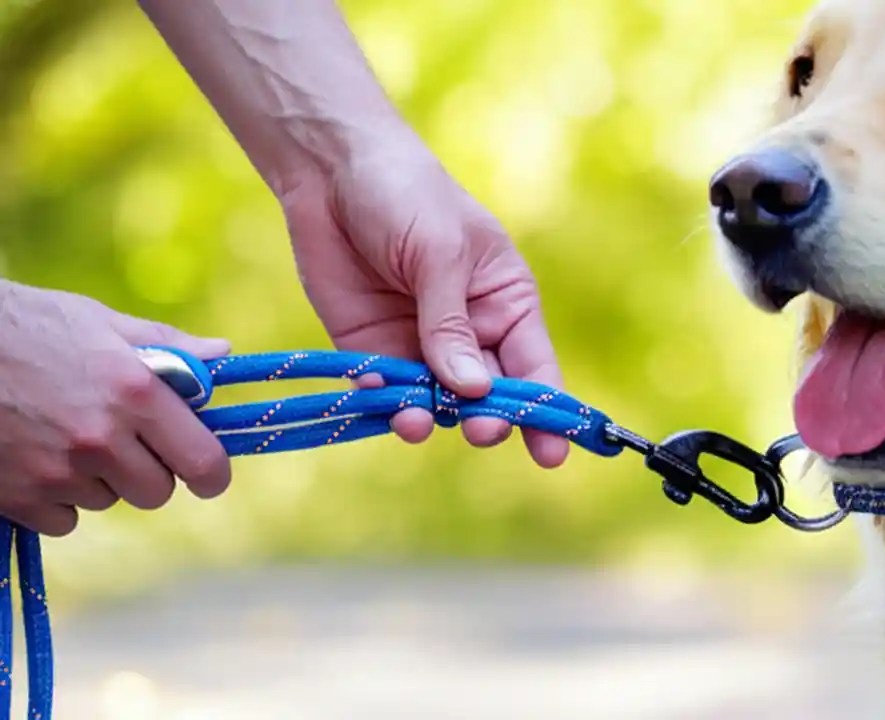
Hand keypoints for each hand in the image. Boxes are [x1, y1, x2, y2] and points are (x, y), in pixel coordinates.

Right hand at [0, 282, 232, 534]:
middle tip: (123, 442)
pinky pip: (63, 520)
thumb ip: (165, 346)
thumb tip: (221, 354)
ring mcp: (58, 473)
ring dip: (98, 481)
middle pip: (157, 492)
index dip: (211, 473)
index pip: (203, 462)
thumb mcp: (98, 322)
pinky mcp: (19, 498)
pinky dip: (56, 500)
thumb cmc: (26, 326)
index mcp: (136, 392)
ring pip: (107, 502)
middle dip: (148, 472)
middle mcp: (102, 438)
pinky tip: (36, 460)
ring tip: (65, 437)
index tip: (206, 473)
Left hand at [278, 131, 568, 467]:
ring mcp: (421, 347)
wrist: (330, 170)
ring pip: (436, 404)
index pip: (535, 366)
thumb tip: (474, 390)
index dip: (546, 411)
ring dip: (431, 418)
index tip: (551, 453)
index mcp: (506, 303)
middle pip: (489, 396)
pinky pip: (386, 393)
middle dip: (487, 418)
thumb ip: (451, 324)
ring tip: (417, 422)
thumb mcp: (440, 253)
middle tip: (481, 429)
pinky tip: (379, 396)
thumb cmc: (406, 195)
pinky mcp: (373, 352)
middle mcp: (471, 333)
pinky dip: (384, 403)